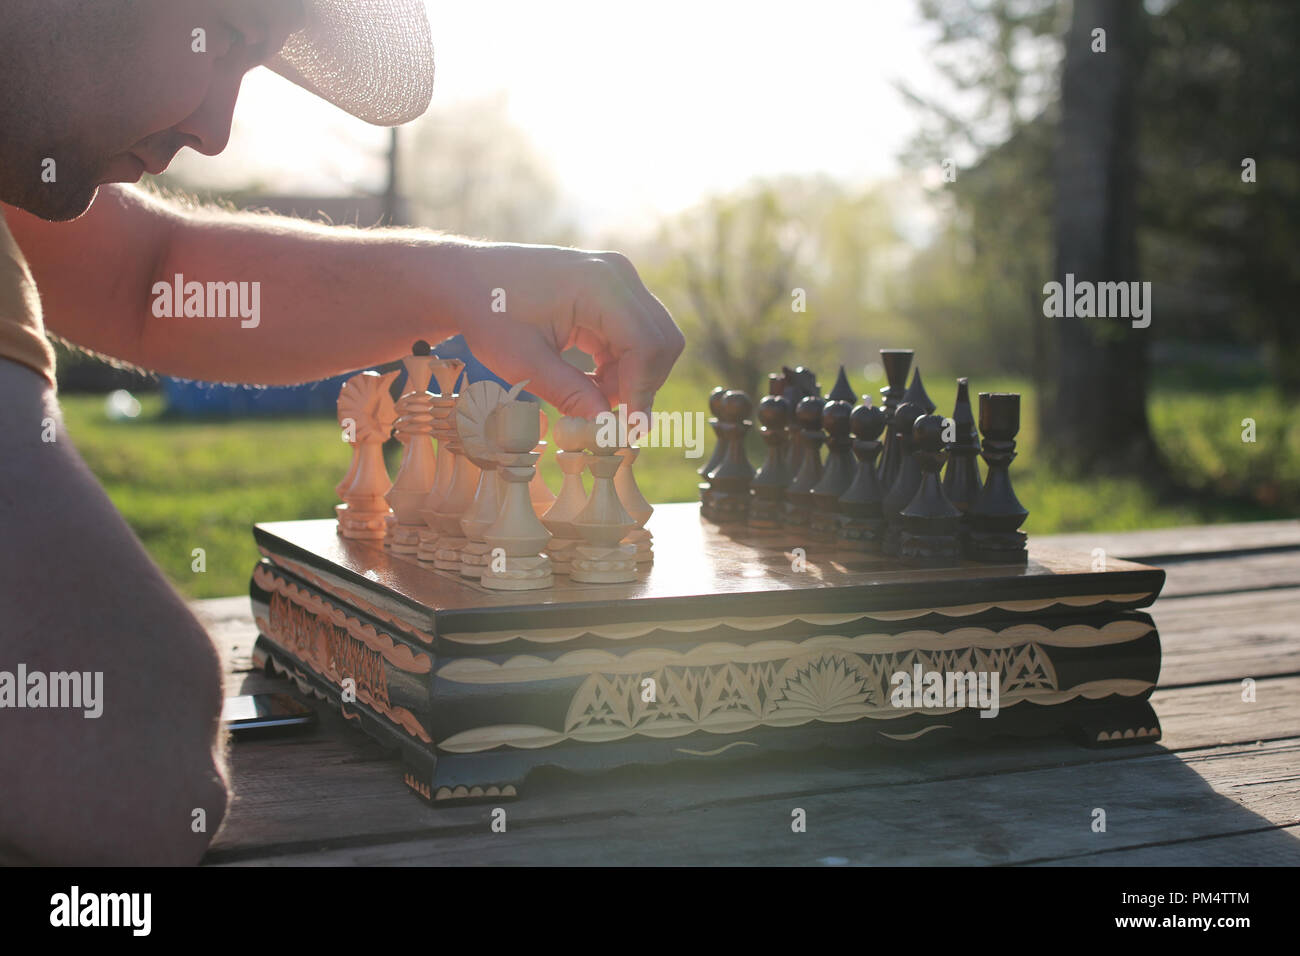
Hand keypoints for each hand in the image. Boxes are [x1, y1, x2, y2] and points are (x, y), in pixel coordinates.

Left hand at [452, 243, 683, 417]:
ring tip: (588, 394)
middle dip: (640, 385)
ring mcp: (618, 278)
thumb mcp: (525, 363)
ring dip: (631, 377)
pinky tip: (589, 379)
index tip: (627, 429)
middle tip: (604, 413)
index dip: (642, 391)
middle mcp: (618, 274)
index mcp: (599, 284)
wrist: (467, 278)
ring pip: (653, 340)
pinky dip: (621, 364)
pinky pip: (637, 334)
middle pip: (661, 341)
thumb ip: (571, 395)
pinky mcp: (613, 289)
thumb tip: (607, 430)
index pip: (646, 344)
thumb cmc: (488, 313)